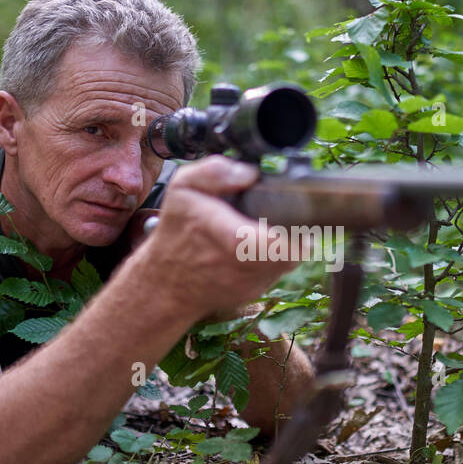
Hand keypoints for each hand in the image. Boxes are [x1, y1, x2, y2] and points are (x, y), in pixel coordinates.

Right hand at [135, 156, 297, 320]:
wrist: (163, 283)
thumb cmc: (175, 235)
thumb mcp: (182, 189)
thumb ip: (215, 171)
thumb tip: (249, 172)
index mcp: (237, 241)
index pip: (290, 239)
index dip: (299, 223)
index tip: (291, 209)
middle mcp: (251, 268)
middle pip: (298, 247)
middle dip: (292, 228)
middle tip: (276, 214)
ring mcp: (255, 285)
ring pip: (289, 259)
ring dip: (282, 243)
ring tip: (259, 228)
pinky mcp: (255, 293)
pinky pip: (274, 270)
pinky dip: (268, 257)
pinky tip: (249, 246)